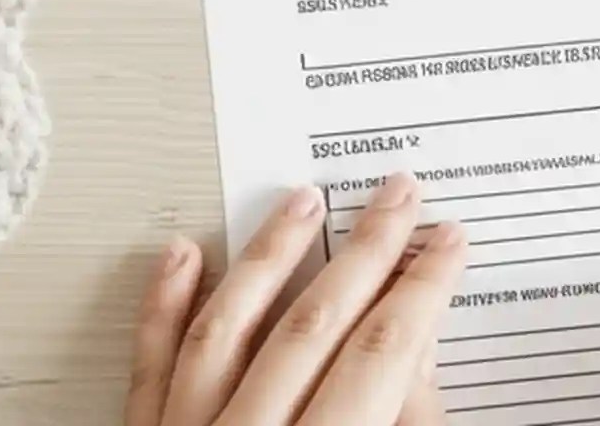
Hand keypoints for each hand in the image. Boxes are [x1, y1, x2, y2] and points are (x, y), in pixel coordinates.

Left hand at [125, 173, 466, 425]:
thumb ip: (406, 424)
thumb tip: (419, 355)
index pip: (381, 352)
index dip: (424, 289)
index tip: (448, 244)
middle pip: (313, 325)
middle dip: (367, 251)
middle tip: (398, 196)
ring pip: (227, 329)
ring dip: (270, 255)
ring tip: (302, 199)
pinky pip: (151, 368)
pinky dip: (166, 307)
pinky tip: (182, 257)